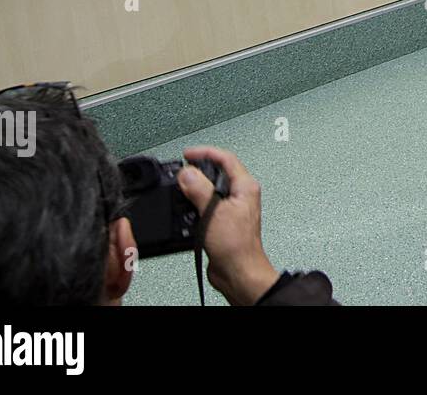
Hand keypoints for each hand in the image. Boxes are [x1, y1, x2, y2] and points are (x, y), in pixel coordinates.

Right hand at [176, 147, 279, 305]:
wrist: (238, 272)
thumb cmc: (236, 246)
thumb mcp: (214, 212)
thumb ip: (200, 190)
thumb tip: (188, 173)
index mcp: (245, 187)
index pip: (226, 159)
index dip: (205, 152)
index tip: (187, 154)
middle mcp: (241, 195)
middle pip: (218, 172)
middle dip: (198, 169)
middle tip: (181, 170)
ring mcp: (232, 209)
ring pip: (210, 189)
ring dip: (195, 188)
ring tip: (180, 187)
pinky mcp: (222, 222)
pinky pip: (206, 206)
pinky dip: (194, 204)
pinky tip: (185, 209)